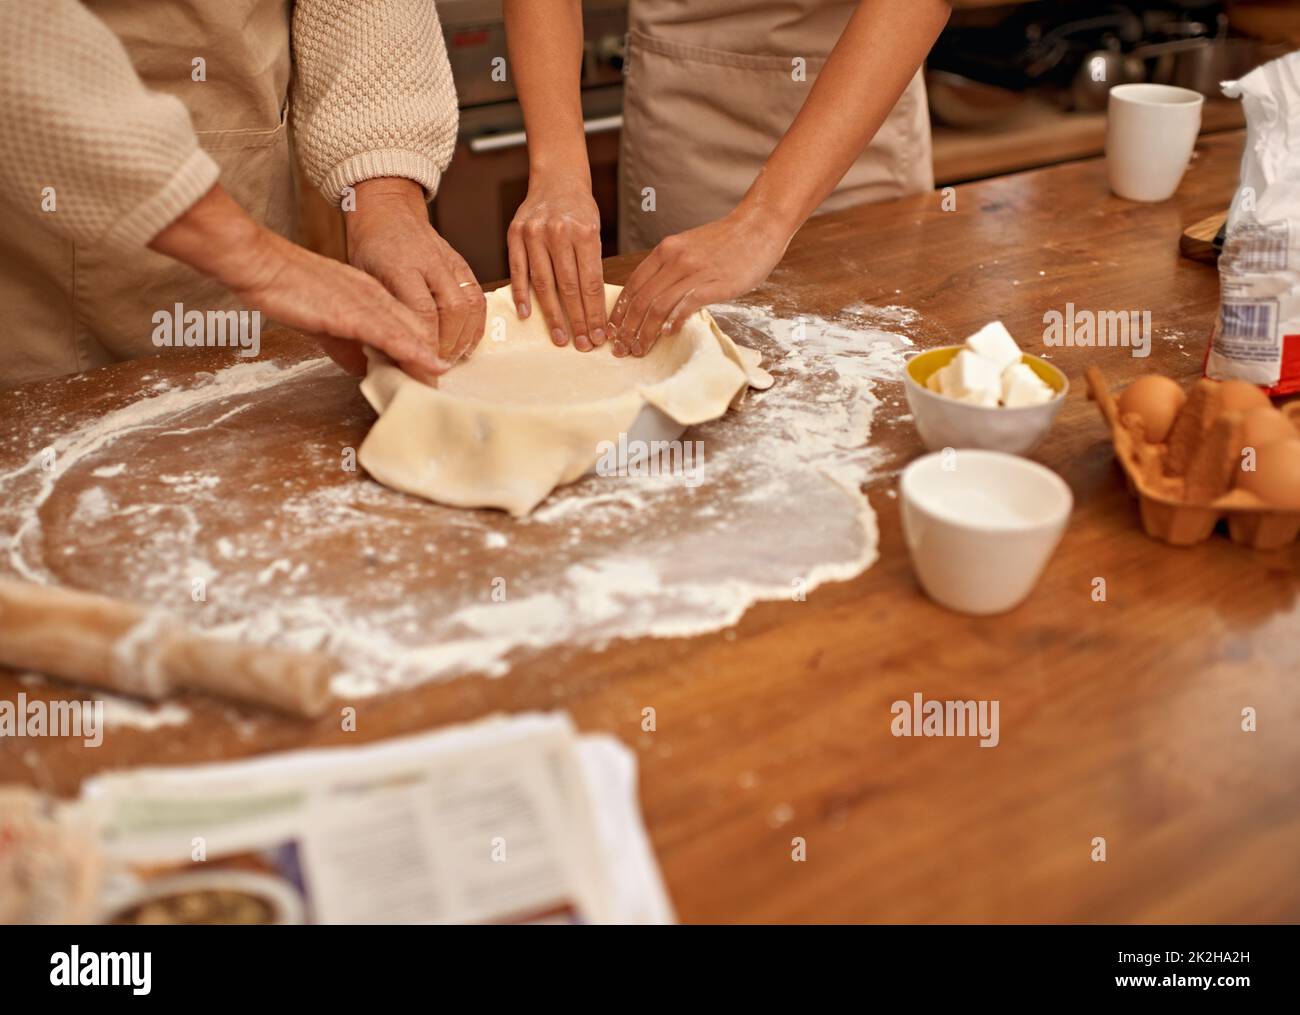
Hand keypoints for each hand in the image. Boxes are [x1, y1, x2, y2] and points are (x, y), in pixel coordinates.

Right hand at [149, 184, 447, 382]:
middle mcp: (378, 296)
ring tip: (447, 387)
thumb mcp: (326, 321)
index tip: (442, 374)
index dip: (429, 350)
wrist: (262, 265)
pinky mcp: (353, 311)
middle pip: (419, 330)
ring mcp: (368, 302)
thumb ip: (349, 343)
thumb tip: (367, 369)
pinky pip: (391, 334)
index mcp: (373, 295)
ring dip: (431, 362)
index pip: (411, 325)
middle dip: (436, 360)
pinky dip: (414, 352)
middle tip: (452, 387)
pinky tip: (431, 367)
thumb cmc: (287, 288)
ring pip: (411, 334)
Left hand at [345, 177, 486, 365]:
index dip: (425, 344)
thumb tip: (391, 354)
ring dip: (465, 336)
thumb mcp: (362, 278)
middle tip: (438, 366)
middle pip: (452, 309)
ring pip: (471, 303)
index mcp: (400, 264)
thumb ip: (379, 311)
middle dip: (448, 344)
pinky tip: (467, 342)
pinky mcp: (462, 265)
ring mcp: (450, 261)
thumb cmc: (370, 248)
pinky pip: (478, 296)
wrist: (389, 211)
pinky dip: (476, 323)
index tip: (420, 368)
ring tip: (454, 358)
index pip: (422, 311)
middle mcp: (431, 261)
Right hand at [507, 174, 607, 350]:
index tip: (599, 335)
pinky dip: (522, 294)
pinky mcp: (515, 234)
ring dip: (552, 315)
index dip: (594, 313)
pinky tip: (527, 315)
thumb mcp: (594, 231)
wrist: (556, 178)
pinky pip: (518, 270)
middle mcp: (558, 233)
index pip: (590, 282)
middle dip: (577, 320)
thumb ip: (591, 264)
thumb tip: (593, 309)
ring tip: (560, 337)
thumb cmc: (579, 209)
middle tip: (582, 345)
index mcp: (584, 233)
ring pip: (543, 283)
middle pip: (568, 287)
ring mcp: (534, 233)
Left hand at [608, 206, 791, 356]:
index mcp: (666, 250)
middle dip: (627, 328)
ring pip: (658, 306)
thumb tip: (656, 297)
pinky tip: (667, 334)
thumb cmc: (727, 241)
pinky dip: (673, 322)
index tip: (614, 330)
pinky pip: (685, 306)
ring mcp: (694, 271)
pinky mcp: (713, 284)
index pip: (633, 284)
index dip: (620, 311)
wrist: (758, 227)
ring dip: (645, 332)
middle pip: (641, 299)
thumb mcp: (689, 248)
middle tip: (621, 348)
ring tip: (639, 349)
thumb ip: (671, 269)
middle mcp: (675, 259)